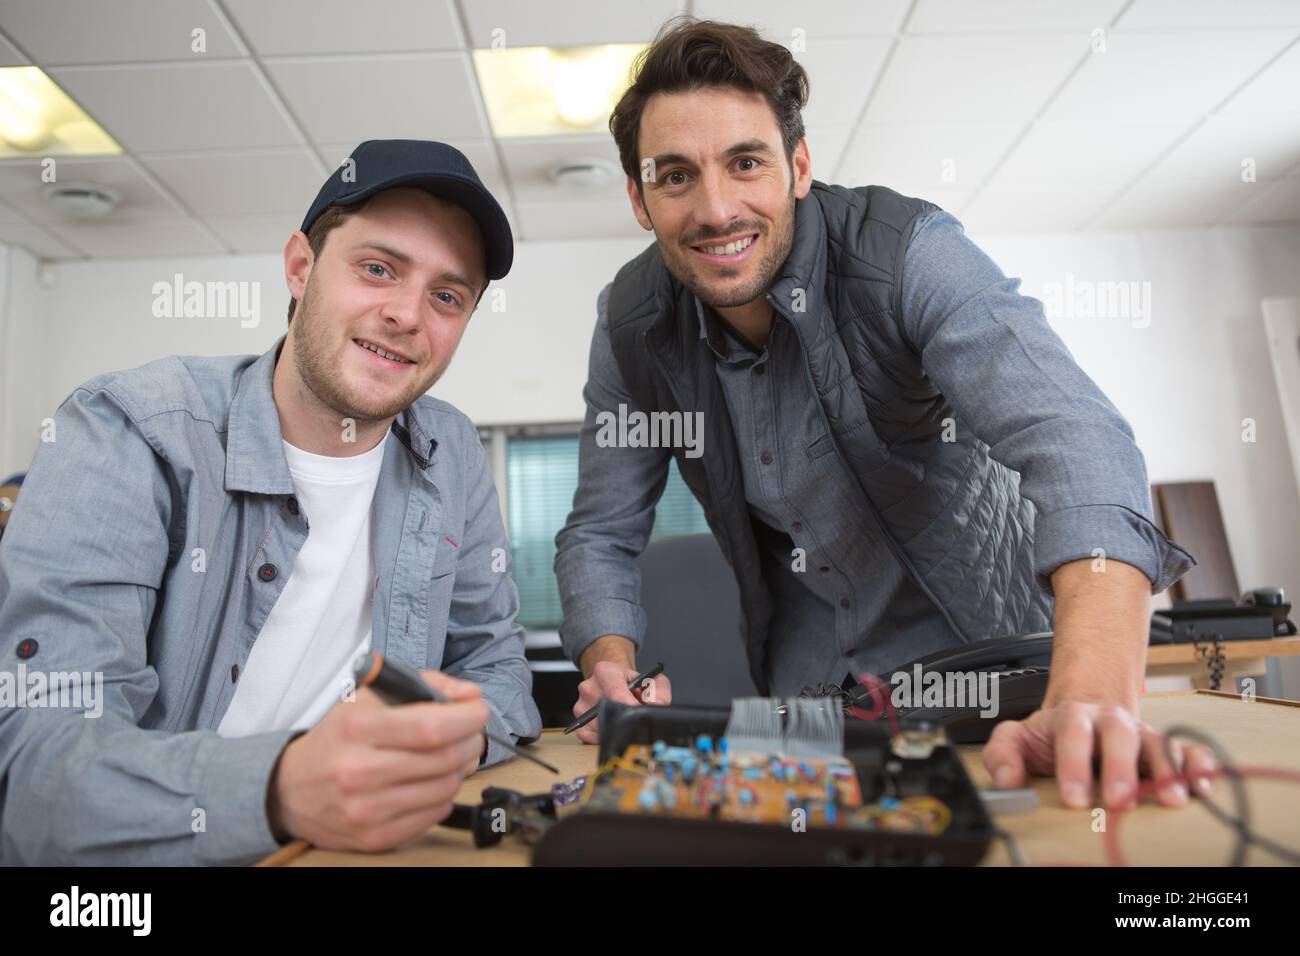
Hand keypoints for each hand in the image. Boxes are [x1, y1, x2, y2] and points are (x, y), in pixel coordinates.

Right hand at [267, 670, 487, 851]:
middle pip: (444, 758)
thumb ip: (424, 686)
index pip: (430, 726)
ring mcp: (367, 809)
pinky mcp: (374, 837)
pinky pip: (434, 815)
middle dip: (471, 741)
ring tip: (452, 757)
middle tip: (471, 734)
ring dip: (460, 769)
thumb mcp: (368, 699)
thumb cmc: (337, 739)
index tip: (478, 710)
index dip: (466, 718)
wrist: (289, 790)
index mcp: (358, 728)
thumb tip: (471, 695)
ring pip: (445, 788)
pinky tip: (431, 782)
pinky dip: (443, 795)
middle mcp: (360, 770)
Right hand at [572, 660, 671, 744]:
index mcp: (605, 672)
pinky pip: (591, 737)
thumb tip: (657, 706)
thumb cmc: (632, 683)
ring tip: (624, 716)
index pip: (616, 693)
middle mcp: (589, 687)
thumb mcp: (651, 680)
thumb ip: (659, 692)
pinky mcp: (580, 722)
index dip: (631, 706)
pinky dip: (605, 737)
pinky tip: (614, 727)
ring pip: (601, 725)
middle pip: (609, 710)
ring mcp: (582, 705)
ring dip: (616, 727)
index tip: (640, 713)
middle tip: (636, 716)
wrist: (615, 683)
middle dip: (626, 717)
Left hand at [981, 700, 1216, 809]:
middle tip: (1119, 802)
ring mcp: (1142, 733)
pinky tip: (1201, 787)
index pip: (1072, 735)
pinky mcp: (1165, 747)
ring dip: (1167, 771)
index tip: (1073, 798)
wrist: (1087, 706)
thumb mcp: (1018, 736)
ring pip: (1158, 743)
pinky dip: (1198, 766)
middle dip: (1121, 769)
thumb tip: (1006, 782)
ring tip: (1172, 800)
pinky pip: (1189, 751)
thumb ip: (1003, 754)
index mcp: (1073, 718)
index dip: (1073, 765)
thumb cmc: (1054, 733)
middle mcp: (1112, 722)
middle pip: (1119, 736)